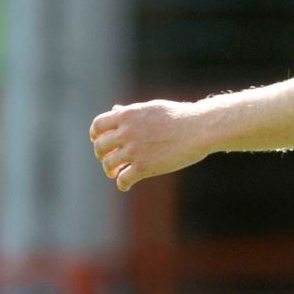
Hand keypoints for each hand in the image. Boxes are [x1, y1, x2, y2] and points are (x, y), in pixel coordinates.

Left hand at [89, 99, 210, 191]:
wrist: (198, 129)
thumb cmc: (178, 117)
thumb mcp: (151, 108)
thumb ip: (131, 111)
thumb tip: (115, 110)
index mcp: (127, 115)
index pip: (98, 125)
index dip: (96, 134)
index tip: (99, 140)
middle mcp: (127, 132)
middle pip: (100, 146)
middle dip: (102, 154)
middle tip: (109, 159)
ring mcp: (134, 150)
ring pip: (109, 164)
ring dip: (110, 170)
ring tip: (115, 173)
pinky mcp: (144, 167)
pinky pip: (123, 179)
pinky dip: (122, 184)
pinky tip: (125, 184)